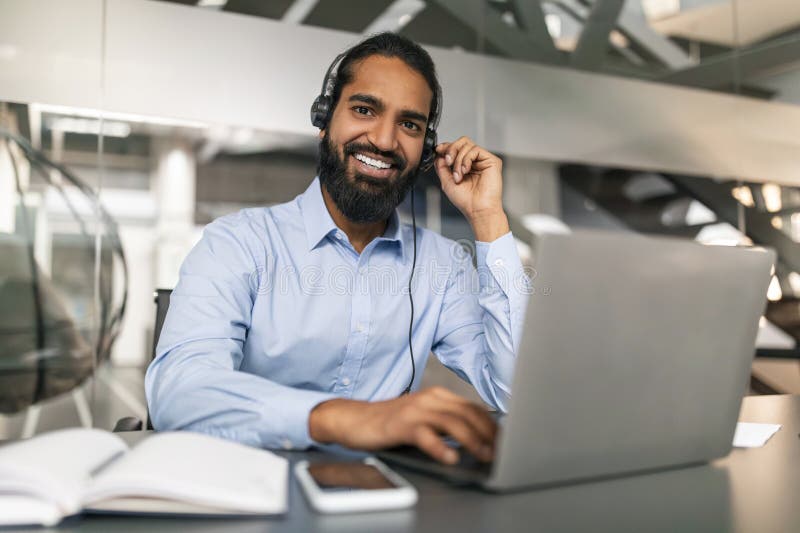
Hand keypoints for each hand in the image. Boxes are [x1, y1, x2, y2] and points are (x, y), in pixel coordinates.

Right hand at [309, 387, 496, 464]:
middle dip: (488, 433)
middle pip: (468, 413)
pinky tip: (450, 458)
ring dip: (472, 440)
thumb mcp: (423, 418)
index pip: (473, 408)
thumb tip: (477, 439)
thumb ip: (446, 423)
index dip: (492, 424)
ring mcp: (415, 410)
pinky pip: (426, 435)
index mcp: (438, 396)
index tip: (506, 440)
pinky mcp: (401, 424)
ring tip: (484, 455)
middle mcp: (429, 399)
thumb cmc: (392, 423)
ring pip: (453, 422)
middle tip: (501, 451)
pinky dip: (440, 447)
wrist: (355, 420)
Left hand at [434, 137, 508, 240]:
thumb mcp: (446, 182)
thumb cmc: (466, 201)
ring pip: (467, 145)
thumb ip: (442, 167)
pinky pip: (475, 150)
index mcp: (465, 166)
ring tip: (458, 175)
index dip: (447, 146)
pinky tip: (465, 171)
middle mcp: (475, 162)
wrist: (477, 210)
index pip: (457, 148)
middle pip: (462, 142)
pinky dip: (466, 159)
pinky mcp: (492, 161)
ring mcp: (483, 160)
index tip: (438, 150)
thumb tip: (439, 154)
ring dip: (458, 160)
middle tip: (448, 162)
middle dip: (451, 150)